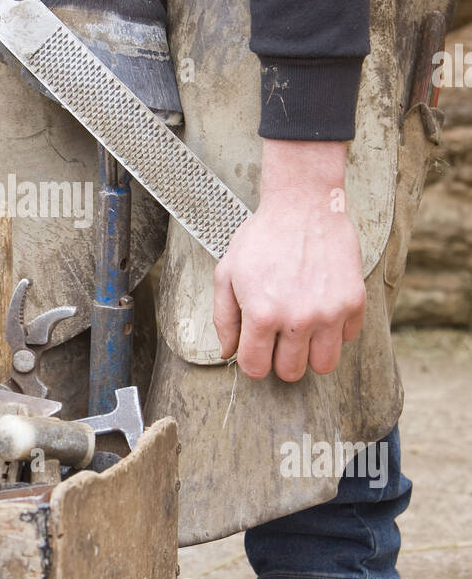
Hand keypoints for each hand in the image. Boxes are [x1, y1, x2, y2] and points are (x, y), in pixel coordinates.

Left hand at [212, 141, 365, 380]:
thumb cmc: (262, 237)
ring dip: (310, 353)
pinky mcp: (354, 302)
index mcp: (263, 314)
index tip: (256, 348)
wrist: (303, 206)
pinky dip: (335, 330)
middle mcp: (298, 318)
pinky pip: (348, 338)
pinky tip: (322, 307)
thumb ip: (224, 318)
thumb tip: (228, 353)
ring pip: (324, 365)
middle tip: (278, 336)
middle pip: (291, 372)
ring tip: (302, 330)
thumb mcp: (228, 273)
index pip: (256, 368)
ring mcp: (330, 312)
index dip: (253, 361)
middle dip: (280, 359)